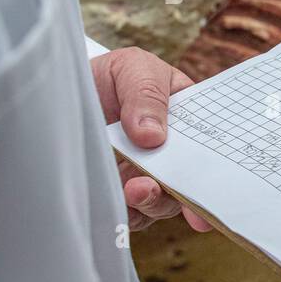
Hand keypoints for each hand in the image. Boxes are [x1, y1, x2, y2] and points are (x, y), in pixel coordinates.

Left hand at [90, 46, 212, 231]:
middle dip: (185, 195)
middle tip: (165, 186)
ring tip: (135, 190)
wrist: (61, 90)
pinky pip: (128, 213)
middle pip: (190, 184)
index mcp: (188, 125)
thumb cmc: (109, 76)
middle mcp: (172, 158)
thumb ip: (147, 94)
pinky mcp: (118, 194)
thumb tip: (153, 136)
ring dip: (153, 202)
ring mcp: (145, 178)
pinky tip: (116, 200)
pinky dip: (126, 211)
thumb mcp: (134, 68)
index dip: (219, 170)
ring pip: (161, 204)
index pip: (213, 150)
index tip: (218, 186)